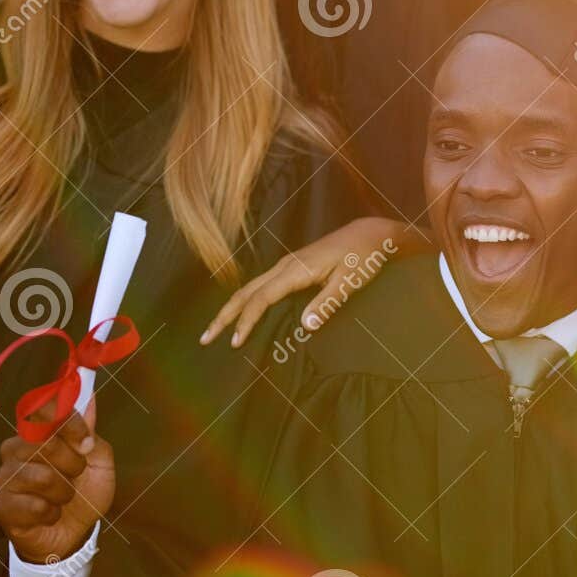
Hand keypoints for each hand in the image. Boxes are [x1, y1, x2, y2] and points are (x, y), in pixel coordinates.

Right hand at [0, 412, 113, 563]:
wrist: (75, 532)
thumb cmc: (85, 492)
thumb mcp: (99, 462)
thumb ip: (92, 434)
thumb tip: (90, 401)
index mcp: (40, 434)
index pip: (43, 411)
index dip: (68, 422)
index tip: (86, 441)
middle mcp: (17, 451)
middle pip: (42, 443)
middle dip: (72, 463)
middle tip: (77, 475)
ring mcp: (7, 478)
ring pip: (40, 476)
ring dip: (64, 491)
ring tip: (64, 497)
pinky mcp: (3, 506)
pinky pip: (34, 505)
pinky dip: (52, 512)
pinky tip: (50, 514)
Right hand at [201, 217, 424, 347]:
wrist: (371, 234)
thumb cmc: (363, 258)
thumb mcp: (350, 281)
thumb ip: (327, 302)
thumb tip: (304, 326)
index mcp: (296, 270)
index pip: (261, 298)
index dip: (246, 321)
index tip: (235, 343)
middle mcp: (285, 266)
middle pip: (245, 292)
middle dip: (224, 316)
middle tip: (205, 339)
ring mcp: (287, 265)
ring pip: (250, 288)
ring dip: (231, 309)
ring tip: (216, 330)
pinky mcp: (293, 268)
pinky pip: (262, 286)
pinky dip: (246, 301)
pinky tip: (243, 315)